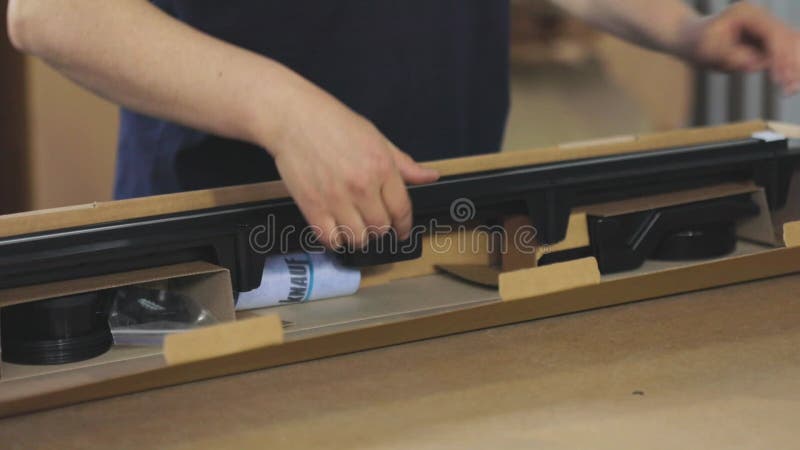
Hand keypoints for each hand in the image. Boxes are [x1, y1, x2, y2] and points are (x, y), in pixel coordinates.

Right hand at [266, 89, 438, 249]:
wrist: (293, 117)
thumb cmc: (332, 123)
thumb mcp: (377, 138)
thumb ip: (404, 164)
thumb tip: (430, 176)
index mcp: (381, 168)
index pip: (402, 210)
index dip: (405, 225)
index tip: (402, 231)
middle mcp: (361, 186)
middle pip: (381, 228)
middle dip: (381, 229)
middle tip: (374, 223)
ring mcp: (336, 198)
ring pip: (358, 239)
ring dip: (359, 237)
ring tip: (355, 226)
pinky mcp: (312, 206)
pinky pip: (330, 239)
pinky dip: (335, 240)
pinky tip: (336, 229)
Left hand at [682, 2, 799, 93]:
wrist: (691, 39)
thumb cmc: (697, 43)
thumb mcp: (710, 50)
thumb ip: (732, 56)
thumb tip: (755, 65)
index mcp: (748, 14)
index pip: (772, 34)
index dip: (779, 57)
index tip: (779, 79)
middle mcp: (761, 18)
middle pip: (786, 39)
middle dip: (790, 64)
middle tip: (790, 89)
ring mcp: (766, 29)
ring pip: (789, 47)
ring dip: (792, 68)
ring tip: (790, 90)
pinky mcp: (766, 42)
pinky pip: (783, 54)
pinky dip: (787, 69)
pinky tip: (790, 87)